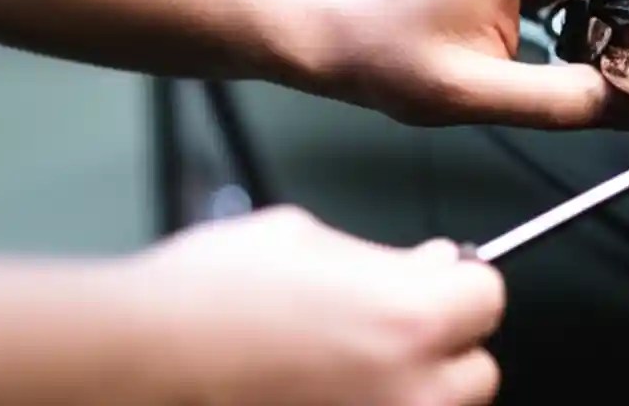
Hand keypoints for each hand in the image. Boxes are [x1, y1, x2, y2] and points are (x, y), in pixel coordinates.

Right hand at [130, 206, 503, 405]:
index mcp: (418, 314)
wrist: (139, 361)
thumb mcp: (306, 238)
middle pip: (477, 369)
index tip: (438, 284)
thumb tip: (430, 264)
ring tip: (352, 371)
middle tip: (389, 334)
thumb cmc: (210, 295)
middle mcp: (416, 386)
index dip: (459, 286)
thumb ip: (384, 257)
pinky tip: (329, 391)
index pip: (489, 297)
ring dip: (415, 390)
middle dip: (441, 348)